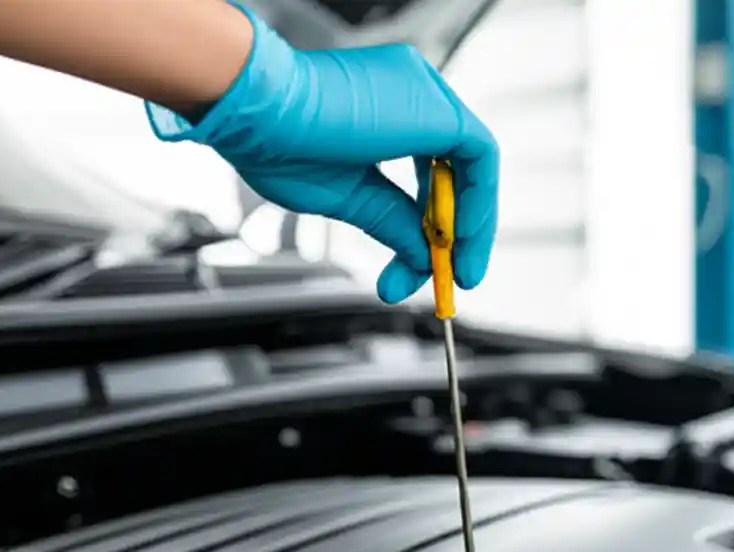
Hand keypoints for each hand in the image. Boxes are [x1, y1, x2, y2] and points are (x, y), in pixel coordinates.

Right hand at [146, 2, 498, 303]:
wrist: (254, 112)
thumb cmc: (276, 144)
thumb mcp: (347, 197)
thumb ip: (391, 221)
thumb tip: (424, 256)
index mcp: (385, 106)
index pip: (429, 170)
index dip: (433, 221)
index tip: (428, 264)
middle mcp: (410, 91)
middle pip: (454, 170)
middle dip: (450, 231)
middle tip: (446, 278)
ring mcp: (423, 92)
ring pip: (472, 164)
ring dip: (464, 225)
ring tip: (448, 271)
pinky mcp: (434, 105)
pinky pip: (479, 157)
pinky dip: (475, 203)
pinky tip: (454, 242)